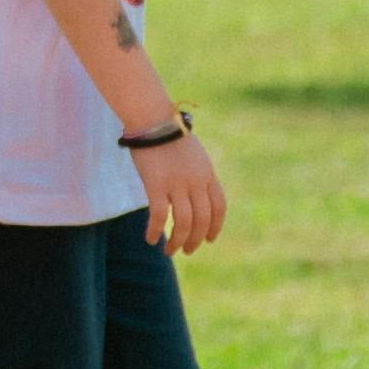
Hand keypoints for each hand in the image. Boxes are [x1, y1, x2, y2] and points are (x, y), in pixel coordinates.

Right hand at [130, 121, 225, 255]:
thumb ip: (198, 175)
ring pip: (183, 223)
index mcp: (207, 174)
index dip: (215, 227)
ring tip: (169, 251)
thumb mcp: (194, 155)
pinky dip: (155, 230)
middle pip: (202, 220)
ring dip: (177, 241)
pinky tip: (150, 238)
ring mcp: (177, 184)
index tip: (209, 240)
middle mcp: (196, 181)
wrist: (152, 118)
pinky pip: (158, 216)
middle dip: (195, 240)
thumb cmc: (168, 135)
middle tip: (186, 250)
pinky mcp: (155, 185)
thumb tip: (194, 196)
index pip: (219, 208)